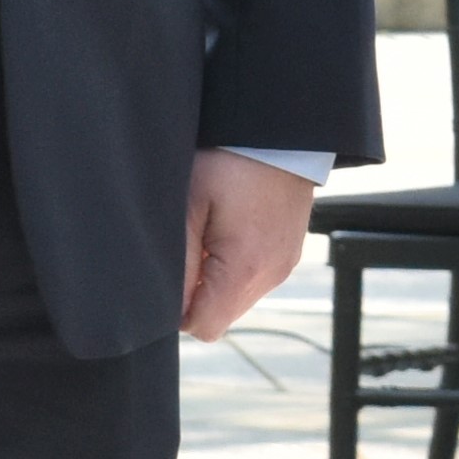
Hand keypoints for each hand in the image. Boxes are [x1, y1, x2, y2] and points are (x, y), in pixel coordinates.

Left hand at [181, 150, 317, 340]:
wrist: (279, 131)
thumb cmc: (230, 162)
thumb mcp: (189, 207)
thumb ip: (178, 264)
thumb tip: (167, 307)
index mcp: (246, 269)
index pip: (203, 327)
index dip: (179, 309)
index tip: (175, 271)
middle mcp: (272, 274)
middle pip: (221, 315)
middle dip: (198, 292)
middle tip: (191, 244)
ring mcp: (285, 263)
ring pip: (237, 298)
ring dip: (218, 279)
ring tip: (211, 231)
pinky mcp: (290, 252)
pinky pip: (255, 277)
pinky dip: (237, 266)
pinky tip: (231, 229)